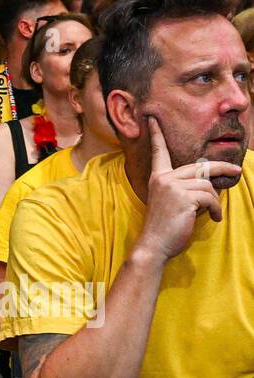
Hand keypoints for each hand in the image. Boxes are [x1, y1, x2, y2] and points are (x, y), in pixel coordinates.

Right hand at [136, 115, 242, 262]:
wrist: (154, 246)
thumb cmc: (164, 228)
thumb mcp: (172, 202)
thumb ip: (185, 187)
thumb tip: (209, 180)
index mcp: (158, 178)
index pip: (159, 153)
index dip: (157, 135)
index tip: (153, 119)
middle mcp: (164, 179)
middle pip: (201, 166)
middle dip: (222, 169)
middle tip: (238, 172)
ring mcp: (173, 187)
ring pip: (207, 184)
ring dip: (214, 201)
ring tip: (212, 213)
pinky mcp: (184, 197)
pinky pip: (210, 197)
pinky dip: (215, 209)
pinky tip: (213, 218)